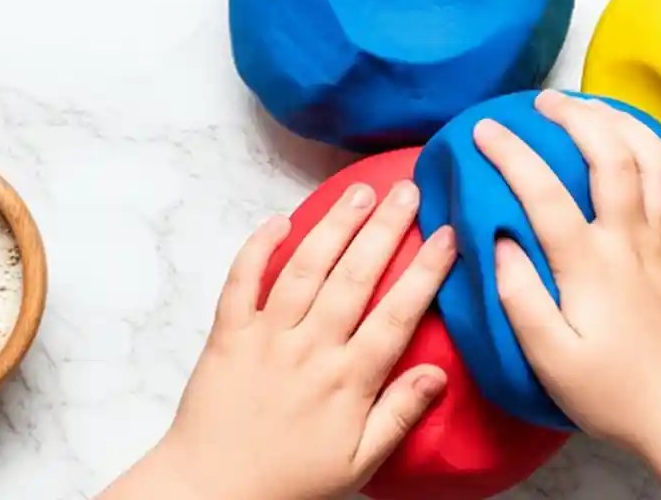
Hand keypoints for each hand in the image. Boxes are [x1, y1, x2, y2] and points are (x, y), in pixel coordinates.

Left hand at [99, 181, 456, 499]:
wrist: (211, 492)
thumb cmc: (289, 482)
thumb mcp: (358, 463)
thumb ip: (399, 415)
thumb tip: (439, 373)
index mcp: (348, 380)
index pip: (397, 314)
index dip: (426, 271)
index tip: (449, 234)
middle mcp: (309, 349)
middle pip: (354, 277)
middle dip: (385, 229)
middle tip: (409, 190)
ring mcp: (265, 337)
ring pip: (304, 269)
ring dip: (333, 226)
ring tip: (359, 193)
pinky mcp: (227, 335)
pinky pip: (240, 281)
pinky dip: (257, 247)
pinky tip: (278, 219)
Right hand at [473, 89, 660, 451]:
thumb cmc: (611, 393)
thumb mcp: (548, 358)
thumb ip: (520, 297)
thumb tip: (499, 241)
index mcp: (589, 265)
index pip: (543, 192)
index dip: (511, 154)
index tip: (485, 130)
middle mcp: (631, 244)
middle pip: (612, 157)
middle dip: (577, 118)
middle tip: (546, 101)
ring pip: (659, 167)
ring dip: (629, 126)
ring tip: (600, 108)